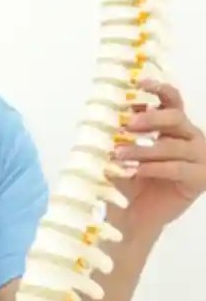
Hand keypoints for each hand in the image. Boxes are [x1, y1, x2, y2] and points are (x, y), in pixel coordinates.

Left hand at [110, 79, 205, 230]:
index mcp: (173, 127)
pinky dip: (154, 168)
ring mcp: (199, 157)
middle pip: (176, 118)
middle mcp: (190, 137)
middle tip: (126, 124)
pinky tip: (136, 171)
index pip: (172, 101)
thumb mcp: (120, 153)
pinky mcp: (200, 179)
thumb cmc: (128, 180)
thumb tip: (104, 116)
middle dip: (150, 118)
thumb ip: (117, 136)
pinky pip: (177, 168)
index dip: (159, 90)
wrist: (135, 216)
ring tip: (118, 154)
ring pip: (173, 145)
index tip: (140, 84)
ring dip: (143, 149)